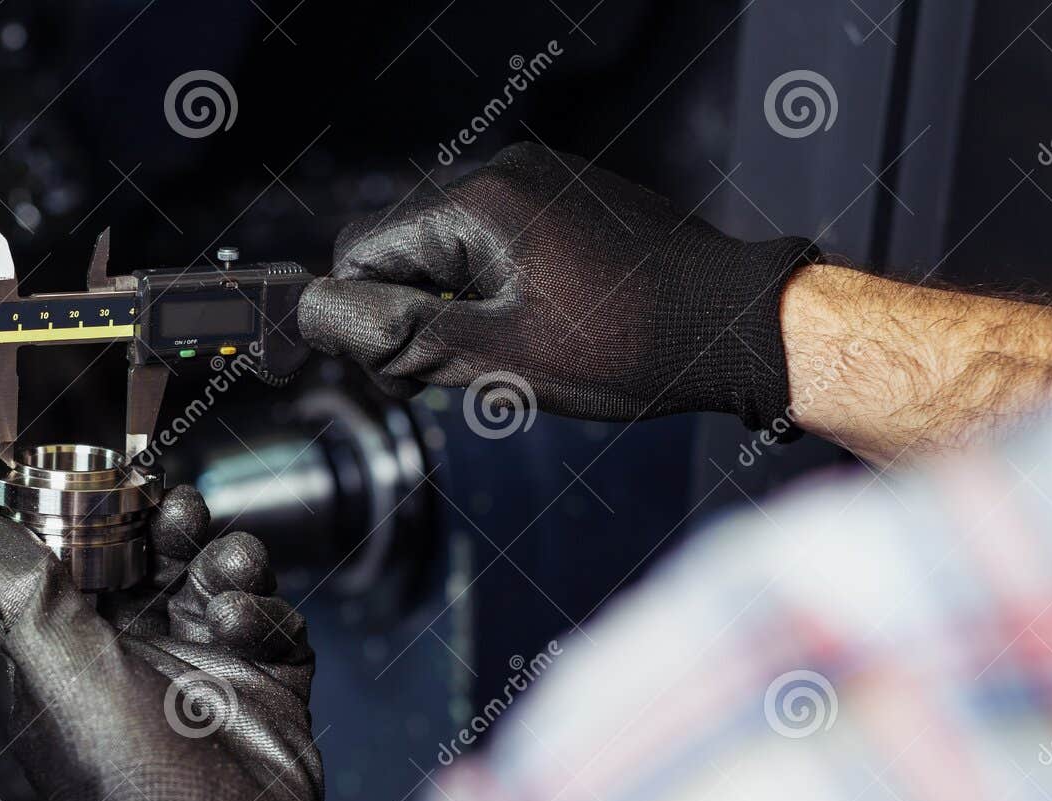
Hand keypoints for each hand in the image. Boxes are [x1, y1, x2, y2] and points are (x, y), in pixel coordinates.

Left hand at [0, 486, 321, 800]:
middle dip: (180, 526)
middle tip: (180, 515)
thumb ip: (20, 586)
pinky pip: (282, 628)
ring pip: (232, 582)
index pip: (101, 558)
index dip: (113, 516)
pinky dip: (268, 615)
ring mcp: (214, 672)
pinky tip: (241, 631)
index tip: (126, 485)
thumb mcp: (52, 664)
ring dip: (231, 562)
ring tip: (222, 578)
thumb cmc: (114, 776)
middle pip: (173, 558)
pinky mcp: (271, 694)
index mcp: (86, 647)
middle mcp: (149, 655)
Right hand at [298, 142, 816, 432]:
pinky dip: (491, 285)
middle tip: (452, 376)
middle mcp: (503, 171)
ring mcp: (540, 179)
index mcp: (477, 201)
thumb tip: (315, 314)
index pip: (360, 252)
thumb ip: (399, 335)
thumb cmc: (630, 348)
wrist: (736, 324)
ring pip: (445, 245)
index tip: (406, 377)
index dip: (365, 322)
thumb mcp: (500, 358)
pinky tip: (534, 325)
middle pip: (400, 245)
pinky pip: (493, 237)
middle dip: (408, 313)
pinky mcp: (568, 197)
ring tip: (503, 353)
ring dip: (450, 304)